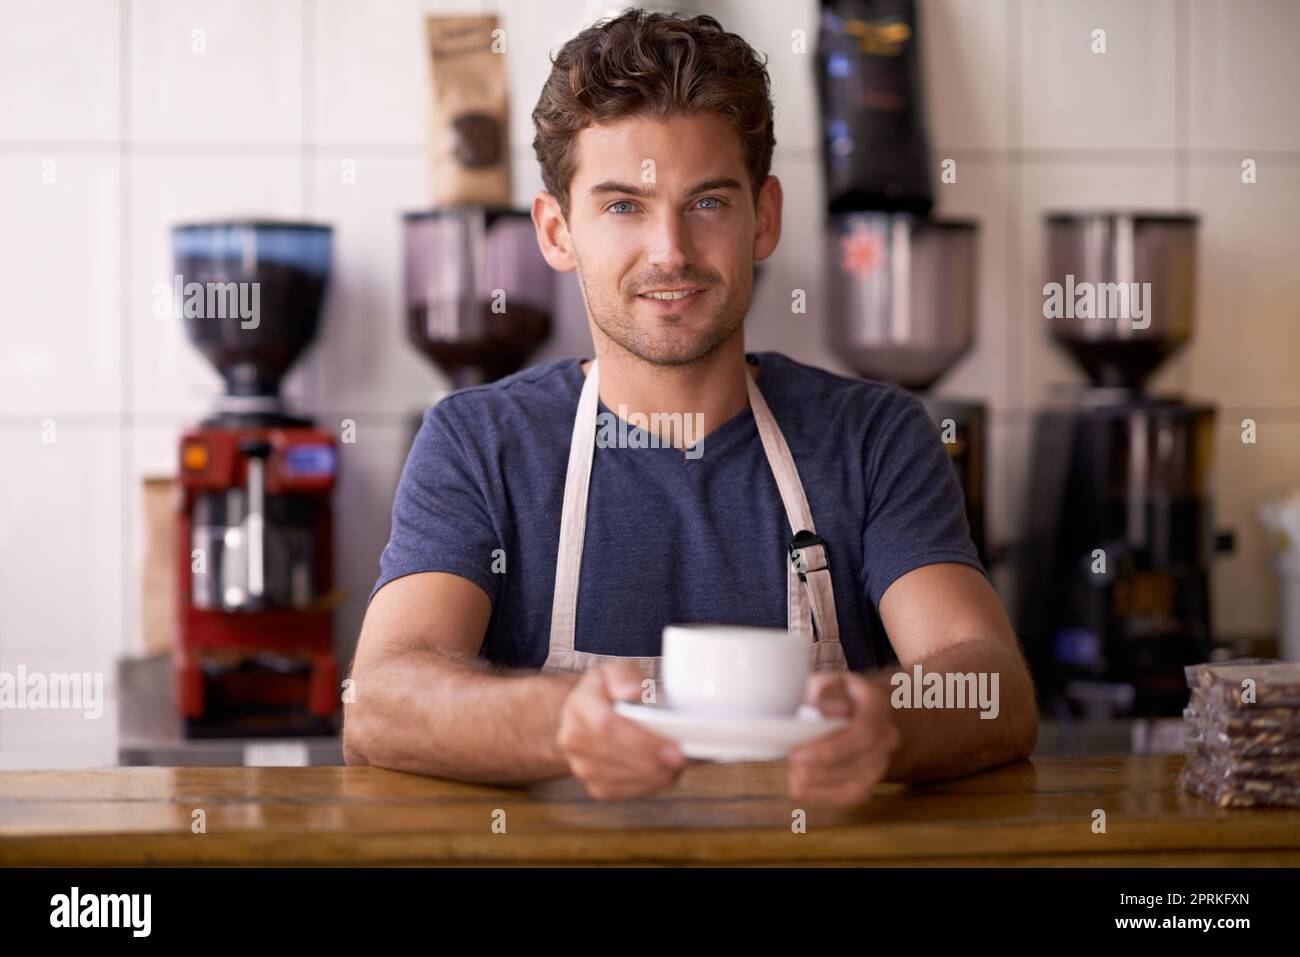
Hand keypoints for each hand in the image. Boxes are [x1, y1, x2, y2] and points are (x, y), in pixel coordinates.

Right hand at [556, 660, 686, 799]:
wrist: (586, 717)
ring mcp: (580, 766)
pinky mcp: (593, 786)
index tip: (672, 747)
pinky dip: (646, 786)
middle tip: (682, 759)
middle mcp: (572, 738)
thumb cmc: (608, 692)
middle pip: (615, 755)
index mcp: (578, 705)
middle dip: (652, 761)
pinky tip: (663, 774)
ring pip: (619, 779)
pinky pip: (621, 792)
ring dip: (653, 776)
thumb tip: (635, 692)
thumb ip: (624, 676)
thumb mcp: (614, 671)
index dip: (641, 740)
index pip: (606, 725)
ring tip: (677, 765)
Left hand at [786, 671, 899, 806]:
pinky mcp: (868, 784)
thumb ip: (820, 694)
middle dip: (816, 768)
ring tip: (792, 768)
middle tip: (789, 759)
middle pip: (854, 763)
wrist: (858, 710)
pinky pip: (844, 798)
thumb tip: (814, 714)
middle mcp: (887, 737)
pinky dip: (818, 795)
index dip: (828, 751)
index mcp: (877, 705)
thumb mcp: (825, 682)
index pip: (862, 735)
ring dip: (815, 781)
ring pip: (848, 786)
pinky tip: (799, 785)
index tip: (796, 754)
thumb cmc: (836, 694)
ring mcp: (881, 764)